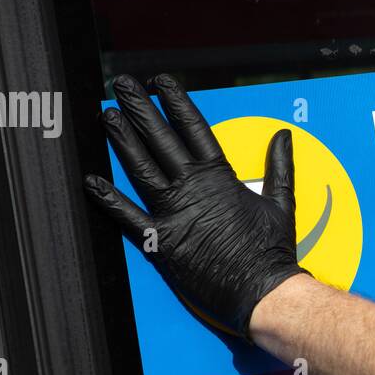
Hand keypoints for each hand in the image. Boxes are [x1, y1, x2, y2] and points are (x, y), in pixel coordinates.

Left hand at [83, 73, 307, 339]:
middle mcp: (193, 188)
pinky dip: (108, 200)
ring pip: (140, 168)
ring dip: (121, 140)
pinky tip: (91, 181)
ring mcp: (174, 213)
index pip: (193, 128)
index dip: (175, 102)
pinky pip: (128, 218)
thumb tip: (283, 137)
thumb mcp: (282, 202)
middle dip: (140, 109)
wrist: (262, 291)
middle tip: (122, 86)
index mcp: (220, 177)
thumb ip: (280, 167)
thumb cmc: (272, 252)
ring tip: (107, 116)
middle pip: (160, 139)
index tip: (161, 83)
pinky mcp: (162, 242)